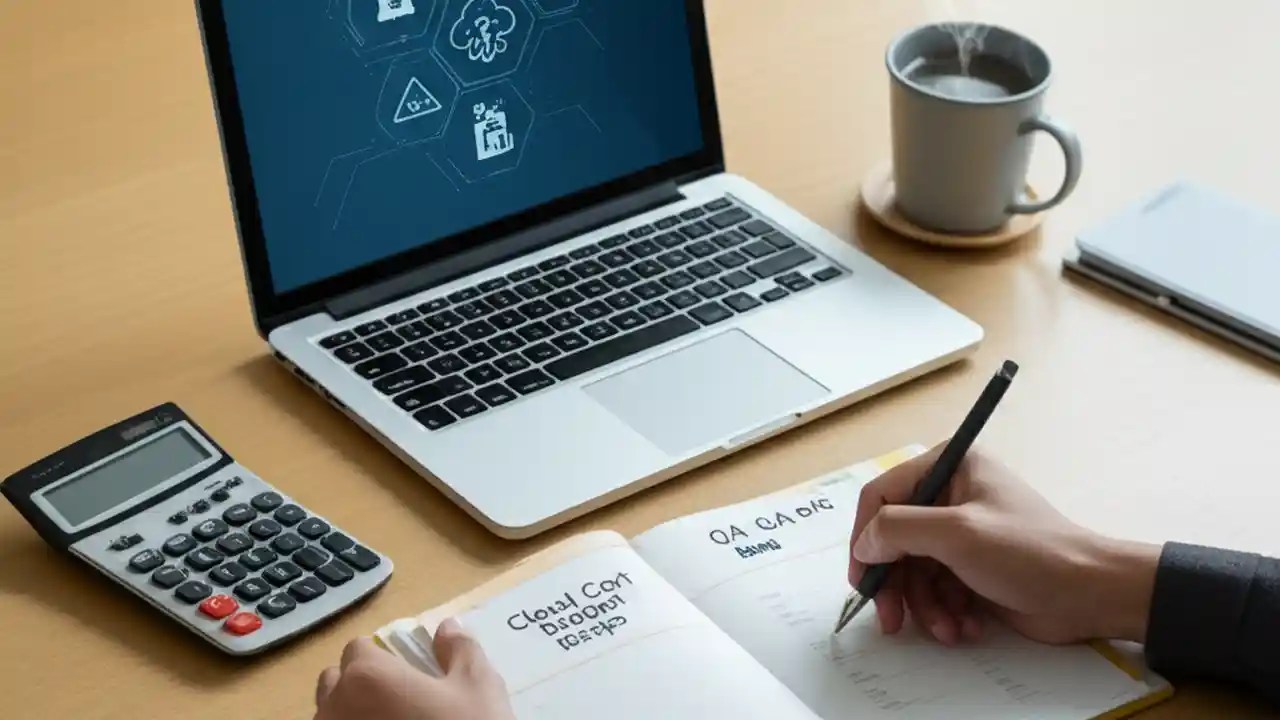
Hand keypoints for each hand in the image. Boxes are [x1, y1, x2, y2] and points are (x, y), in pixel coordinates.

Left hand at [315, 618, 515, 719]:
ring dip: (351, 717)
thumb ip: (460, 650)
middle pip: (335, 683)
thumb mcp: (479, 689)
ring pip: (330, 718)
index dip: (385, 659)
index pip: (358, 649)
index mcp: (367, 677)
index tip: (411, 678)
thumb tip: (447, 627)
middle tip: (401, 708)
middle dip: (360, 687)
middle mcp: (334, 708)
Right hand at [848, 446, 1159, 645]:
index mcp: (950, 467)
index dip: (865, 537)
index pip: (882, 495)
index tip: (862, 577)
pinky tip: (964, 626)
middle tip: (892, 619)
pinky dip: (943, 612)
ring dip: (924, 605)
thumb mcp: (957, 534)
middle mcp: (951, 495)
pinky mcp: (971, 567)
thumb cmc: (1030, 552)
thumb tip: (864, 545)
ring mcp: (961, 533)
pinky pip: (936, 589)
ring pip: (913, 571)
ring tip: (945, 628)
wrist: (1090, 595)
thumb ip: (899, 530)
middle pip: (894, 540)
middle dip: (895, 584)